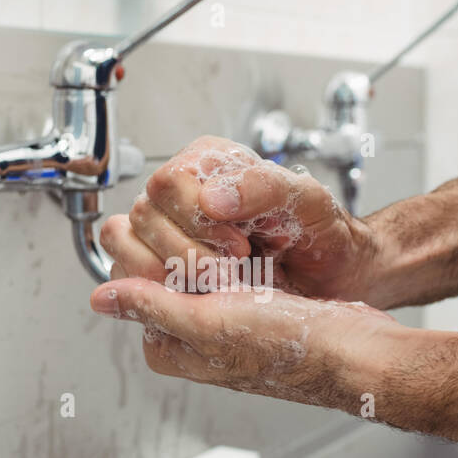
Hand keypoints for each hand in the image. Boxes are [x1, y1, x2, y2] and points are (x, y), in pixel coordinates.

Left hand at [89, 276, 419, 413]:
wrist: (355, 350)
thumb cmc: (290, 347)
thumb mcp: (210, 324)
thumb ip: (152, 308)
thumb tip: (100, 299)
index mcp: (169, 349)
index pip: (134, 282)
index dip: (156, 255)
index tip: (192, 253)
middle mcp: (189, 338)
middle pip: (160, 269)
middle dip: (186, 250)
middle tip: (227, 259)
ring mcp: (219, 320)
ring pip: (192, 260)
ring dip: (213, 247)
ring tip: (246, 258)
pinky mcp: (249, 304)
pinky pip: (226, 263)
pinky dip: (237, 252)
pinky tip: (258, 252)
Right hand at [99, 136, 380, 301]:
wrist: (333, 275)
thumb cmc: (323, 234)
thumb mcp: (309, 201)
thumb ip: (265, 188)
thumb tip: (211, 199)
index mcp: (209, 164)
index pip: (169, 183)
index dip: (196, 220)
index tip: (239, 245)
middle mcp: (180, 194)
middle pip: (144, 215)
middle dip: (187, 252)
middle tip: (233, 269)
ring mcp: (164, 230)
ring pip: (123, 242)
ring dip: (166, 270)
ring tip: (215, 283)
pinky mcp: (159, 266)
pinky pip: (127, 271)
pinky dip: (154, 288)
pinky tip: (197, 293)